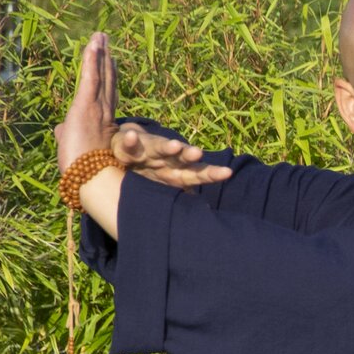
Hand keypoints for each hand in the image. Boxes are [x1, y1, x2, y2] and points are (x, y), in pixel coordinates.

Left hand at [55, 32, 117, 172]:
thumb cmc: (83, 171)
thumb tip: (60, 130)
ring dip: (100, 54)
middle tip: (107, 42)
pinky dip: (92, 59)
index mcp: (102, 125)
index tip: (110, 62)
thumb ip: (67, 135)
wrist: (89, 180)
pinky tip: (94, 44)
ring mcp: (97, 108)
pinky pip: (90, 77)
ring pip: (100, 75)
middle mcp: (104, 114)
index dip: (108, 78)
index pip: (106, 96)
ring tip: (101, 36)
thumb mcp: (73, 149)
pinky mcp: (86, 105)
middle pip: (107, 81)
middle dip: (106, 60)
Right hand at [111, 123, 232, 189]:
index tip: (228, 173)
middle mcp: (166, 158)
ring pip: (158, 146)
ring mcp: (147, 151)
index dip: (211, 174)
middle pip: (180, 157)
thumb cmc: (153, 172)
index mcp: (177, 172)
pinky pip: (129, 143)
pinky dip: (130, 140)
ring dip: (166, 146)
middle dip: (189, 155)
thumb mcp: (168, 186)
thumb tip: (205, 218)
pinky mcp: (127, 146)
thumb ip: (183, 196)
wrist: (125, 151)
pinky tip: (133, 136)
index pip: (197, 173)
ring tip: (175, 145)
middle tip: (198, 153)